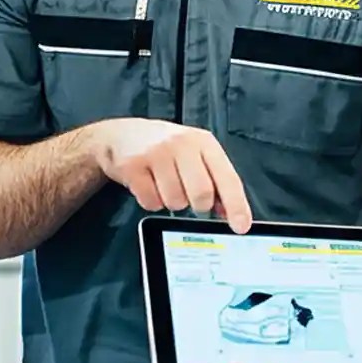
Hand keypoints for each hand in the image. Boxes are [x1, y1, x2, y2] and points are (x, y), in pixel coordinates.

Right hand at [91, 118, 252, 232]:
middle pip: (202, 194)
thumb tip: (229, 212)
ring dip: (172, 202)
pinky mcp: (134, 165)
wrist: (120, 135)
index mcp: (204, 142)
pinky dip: (152, 201)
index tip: (241, 227)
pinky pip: (151, 202)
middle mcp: (182, 144)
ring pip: (175, 202)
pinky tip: (149, 184)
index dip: (236, 206)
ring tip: (164, 184)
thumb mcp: (194, 154)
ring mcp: (156, 153)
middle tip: (188, 195)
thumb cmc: (165, 148)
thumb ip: (214, 178)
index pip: (227, 178)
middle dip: (198, 205)